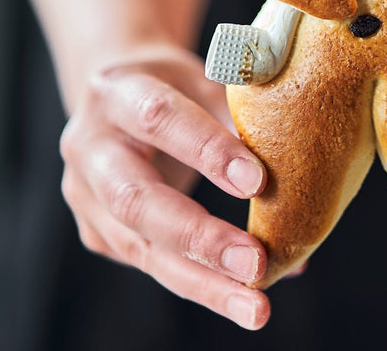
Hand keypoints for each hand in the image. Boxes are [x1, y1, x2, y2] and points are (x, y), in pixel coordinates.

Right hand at [57, 51, 271, 329]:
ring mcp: (85, 196)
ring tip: (254, 307)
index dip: (206, 150)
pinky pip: (150, 263)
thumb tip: (302, 174)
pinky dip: (199, 282)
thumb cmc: (174, 85)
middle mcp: (90, 147)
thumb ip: (241, 116)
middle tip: (256, 264)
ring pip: (142, 248)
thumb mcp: (204, 79)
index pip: (158, 119)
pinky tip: (239, 296)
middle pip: (136, 200)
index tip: (257, 181)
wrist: (113, 93)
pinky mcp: (97, 233)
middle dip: (200, 238)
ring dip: (203, 283)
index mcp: (116, 93)